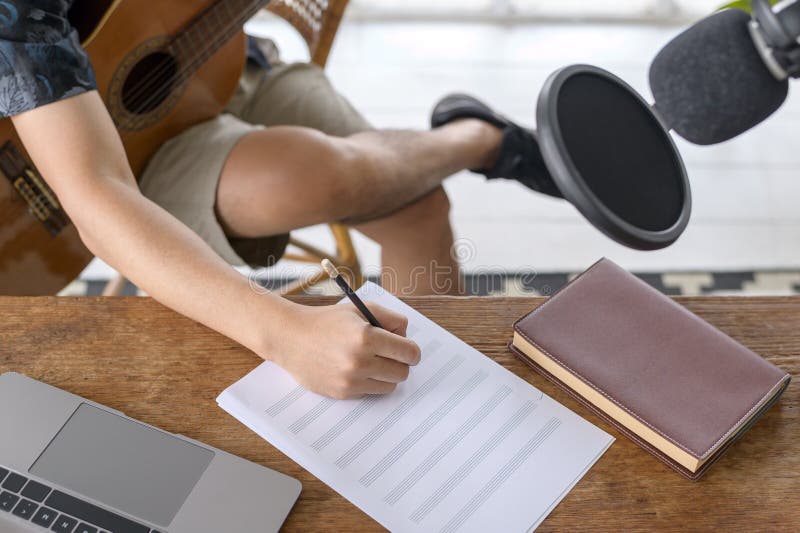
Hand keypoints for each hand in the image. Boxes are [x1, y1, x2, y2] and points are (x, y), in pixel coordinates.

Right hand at [265, 301, 421, 398]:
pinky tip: (353, 369)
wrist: (290, 337)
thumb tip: (406, 337)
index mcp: (367, 337)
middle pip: (402, 372)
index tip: (408, 350)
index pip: (409, 352)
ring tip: (371, 362)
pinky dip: (368, 382)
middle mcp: (360, 361)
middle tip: (388, 355)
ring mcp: (350, 380)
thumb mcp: (360, 309)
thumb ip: (390, 318)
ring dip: (385, 375)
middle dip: (399, 363)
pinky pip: (370, 392)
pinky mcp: (342, 393)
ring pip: (389, 386)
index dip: (411, 351)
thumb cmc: (327, 321)